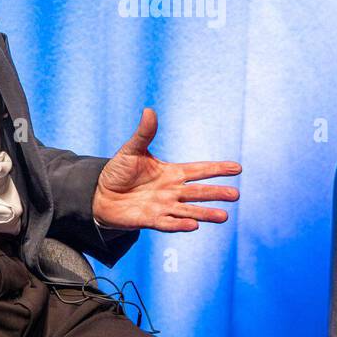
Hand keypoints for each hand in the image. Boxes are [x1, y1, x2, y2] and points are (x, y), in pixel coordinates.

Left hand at [92, 108, 240, 231]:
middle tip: (235, 195)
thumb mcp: (131, 150)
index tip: (236, 168)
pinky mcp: (150, 219)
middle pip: (198, 192)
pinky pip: (168, 222)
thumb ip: (144, 133)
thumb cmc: (118, 171)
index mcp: (170, 173)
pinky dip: (180, 224)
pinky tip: (194, 225)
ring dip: (205, 213)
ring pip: (189, 210)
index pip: (199, 171)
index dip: (217, 169)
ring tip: (223, 216)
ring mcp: (162, 206)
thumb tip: (149, 110)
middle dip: (216, 193)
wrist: (100, 193)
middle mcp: (171, 191)